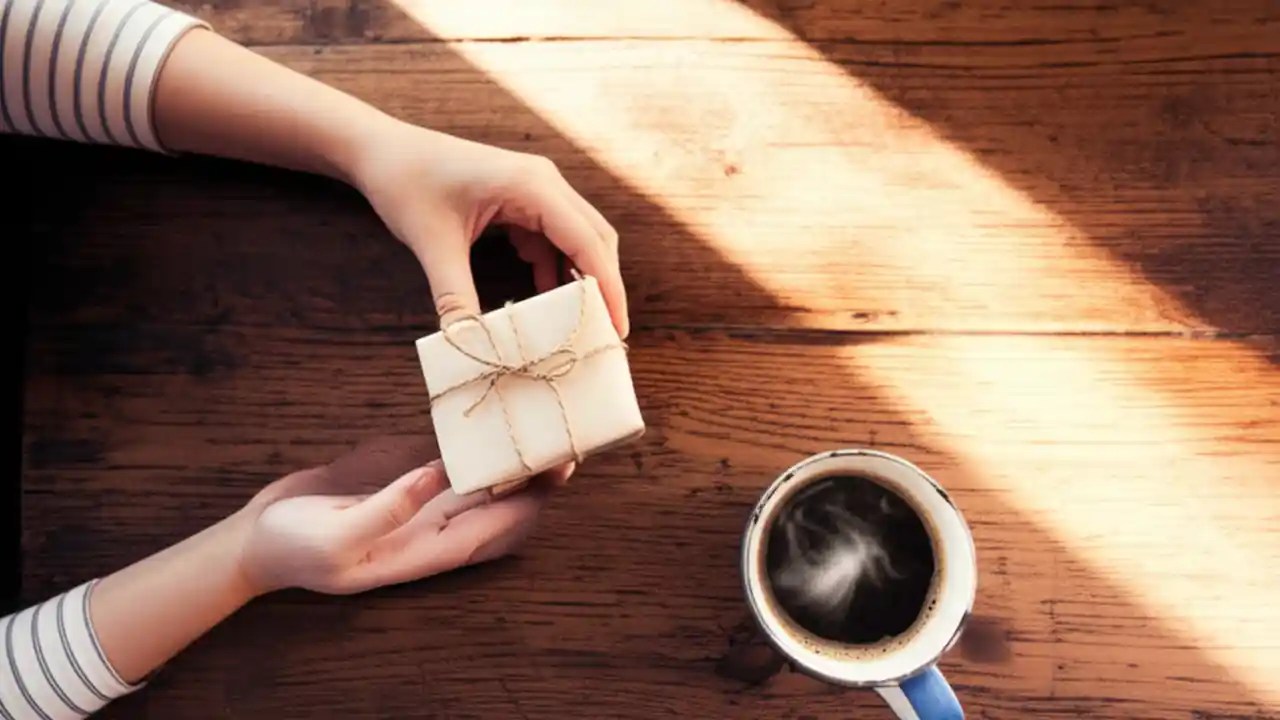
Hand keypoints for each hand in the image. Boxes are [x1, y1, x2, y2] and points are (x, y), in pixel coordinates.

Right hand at [238, 440, 550, 594]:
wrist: (257, 541)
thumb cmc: (293, 546)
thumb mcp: (336, 536)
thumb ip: (389, 509)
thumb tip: (438, 476)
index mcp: (421, 553)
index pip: (492, 531)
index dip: (529, 504)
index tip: (557, 470)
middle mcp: (430, 534)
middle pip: (499, 510)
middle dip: (534, 482)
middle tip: (563, 440)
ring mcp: (419, 510)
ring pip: (482, 489)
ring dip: (512, 465)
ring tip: (541, 428)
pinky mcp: (404, 489)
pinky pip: (451, 472)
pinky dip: (475, 454)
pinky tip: (491, 427)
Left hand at [351, 119, 628, 336]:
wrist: (382, 150)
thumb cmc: (405, 183)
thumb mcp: (432, 244)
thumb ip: (455, 296)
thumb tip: (469, 348)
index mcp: (532, 185)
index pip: (587, 241)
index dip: (608, 287)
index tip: (617, 328)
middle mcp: (543, 182)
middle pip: (595, 238)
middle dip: (603, 286)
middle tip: (605, 334)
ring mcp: (535, 188)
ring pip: (578, 237)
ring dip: (580, 278)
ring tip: (579, 323)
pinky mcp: (521, 199)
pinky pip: (553, 236)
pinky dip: (555, 268)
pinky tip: (545, 298)